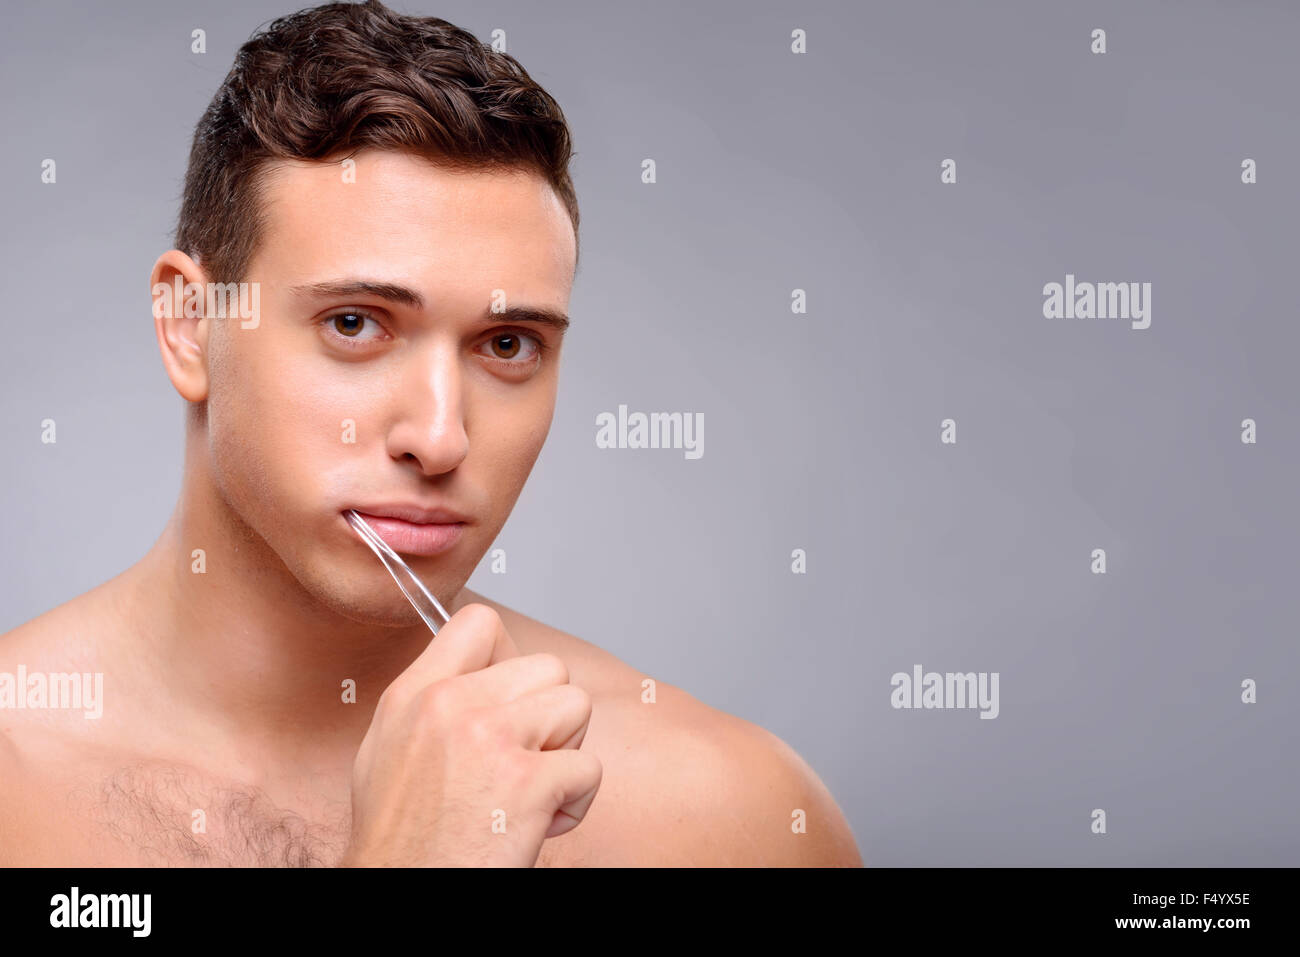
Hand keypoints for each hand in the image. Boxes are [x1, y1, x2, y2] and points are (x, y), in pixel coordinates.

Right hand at [340, 603, 601, 865]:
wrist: (402, 894)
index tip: (508, 698)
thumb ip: (433, 701)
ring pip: (576, 705)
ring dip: (565, 753)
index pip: (480, 622)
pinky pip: (589, 767)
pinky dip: (574, 802)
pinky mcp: (528, 781)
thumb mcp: (387, 751)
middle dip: (548, 715)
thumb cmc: (400, 844)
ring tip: (528, 791)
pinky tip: (535, 825)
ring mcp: (491, 739)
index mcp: (413, 694)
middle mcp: (449, 705)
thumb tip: (485, 671)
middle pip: (547, 666)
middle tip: (520, 762)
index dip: (510, 656)